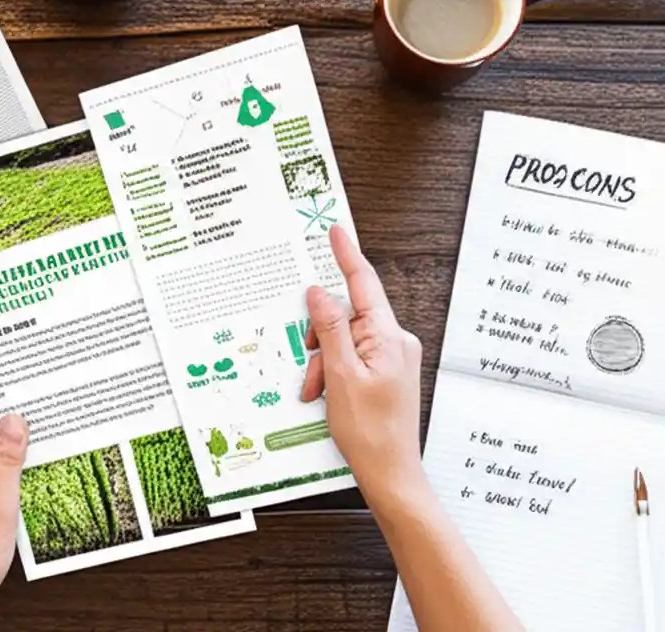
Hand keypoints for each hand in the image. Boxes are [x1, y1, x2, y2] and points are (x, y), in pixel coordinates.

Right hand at [300, 226, 423, 500]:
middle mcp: (395, 342)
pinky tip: (326, 395)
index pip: (363, 284)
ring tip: (318, 392)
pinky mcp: (386, 374)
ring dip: (324, 362)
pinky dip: (333, 373)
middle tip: (310, 369)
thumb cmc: (369, 431)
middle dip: (320, 340)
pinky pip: (352, 359)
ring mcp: (392, 358)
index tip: (335, 231)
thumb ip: (328, 329)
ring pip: (344, 341)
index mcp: (388, 337)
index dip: (346, 255)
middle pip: (346, 318)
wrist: (391, 473)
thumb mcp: (340, 375)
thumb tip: (319, 292)